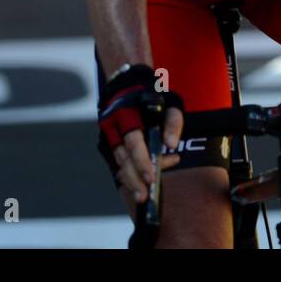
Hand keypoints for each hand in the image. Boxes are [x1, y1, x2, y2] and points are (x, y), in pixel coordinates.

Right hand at [98, 65, 183, 203]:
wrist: (127, 85)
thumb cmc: (153, 96)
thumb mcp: (170, 102)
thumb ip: (173, 122)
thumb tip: (172, 146)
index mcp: (127, 114)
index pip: (133, 143)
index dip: (141, 162)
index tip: (152, 177)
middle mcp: (113, 126)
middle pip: (122, 158)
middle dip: (133, 179)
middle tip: (144, 196)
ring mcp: (107, 135)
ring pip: (118, 163)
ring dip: (130, 180)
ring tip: (143, 194)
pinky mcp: (107, 143)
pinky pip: (117, 162)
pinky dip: (128, 173)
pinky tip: (140, 181)